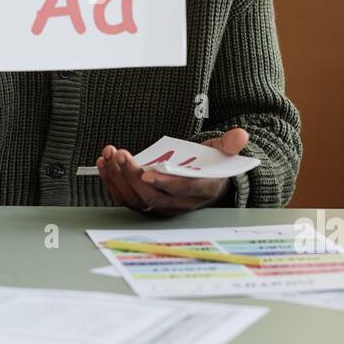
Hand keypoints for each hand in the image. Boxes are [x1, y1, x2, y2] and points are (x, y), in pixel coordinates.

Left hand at [96, 128, 249, 216]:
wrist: (207, 183)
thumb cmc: (213, 165)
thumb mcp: (225, 152)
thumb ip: (230, 144)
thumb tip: (240, 136)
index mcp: (202, 190)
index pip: (182, 191)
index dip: (164, 183)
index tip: (147, 171)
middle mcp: (180, 204)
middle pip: (153, 196)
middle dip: (132, 176)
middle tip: (121, 154)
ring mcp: (162, 207)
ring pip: (136, 199)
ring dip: (118, 178)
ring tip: (110, 155)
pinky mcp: (147, 204)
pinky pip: (125, 198)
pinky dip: (111, 182)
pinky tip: (103, 163)